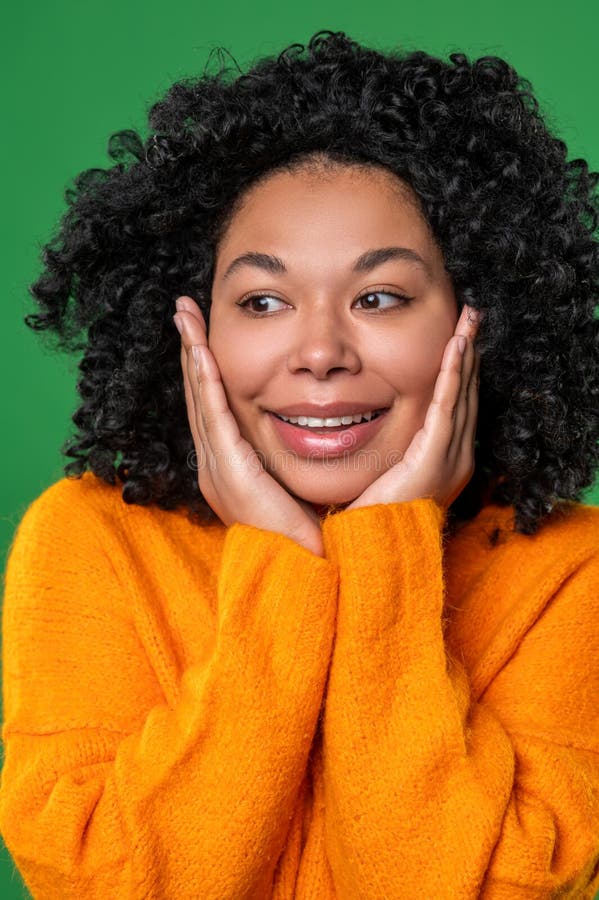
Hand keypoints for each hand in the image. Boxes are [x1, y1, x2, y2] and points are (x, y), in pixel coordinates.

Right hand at [173, 296, 325, 556]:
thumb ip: (284, 460)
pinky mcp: (231, 472)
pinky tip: (203, 351)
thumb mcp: (289, 487)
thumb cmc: (305, 535)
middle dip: (192, 349)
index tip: (203, 332)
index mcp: (229, 469)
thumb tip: (305, 430)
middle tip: (184, 309)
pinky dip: (207, 381)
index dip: (205, 367)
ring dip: (194, 353)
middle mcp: (215, 467)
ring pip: (201, 399)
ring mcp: (218, 470)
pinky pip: (216, 417)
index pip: (213, 407)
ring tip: (185, 316)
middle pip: (199, 396)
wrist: (302, 573)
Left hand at [345, 304, 481, 511]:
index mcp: (446, 462)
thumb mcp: (387, 475)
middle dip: (468, 355)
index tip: (459, 340)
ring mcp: (450, 459)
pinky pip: (446, 407)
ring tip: (468, 322)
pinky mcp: (435, 458)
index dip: (460, 371)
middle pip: (467, 395)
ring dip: (464, 355)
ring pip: (461, 395)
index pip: (457, 407)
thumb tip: (371, 425)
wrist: (373, 549)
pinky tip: (455, 348)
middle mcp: (457, 459)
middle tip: (471, 318)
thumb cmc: (373, 516)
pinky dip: (452, 375)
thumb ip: (392, 451)